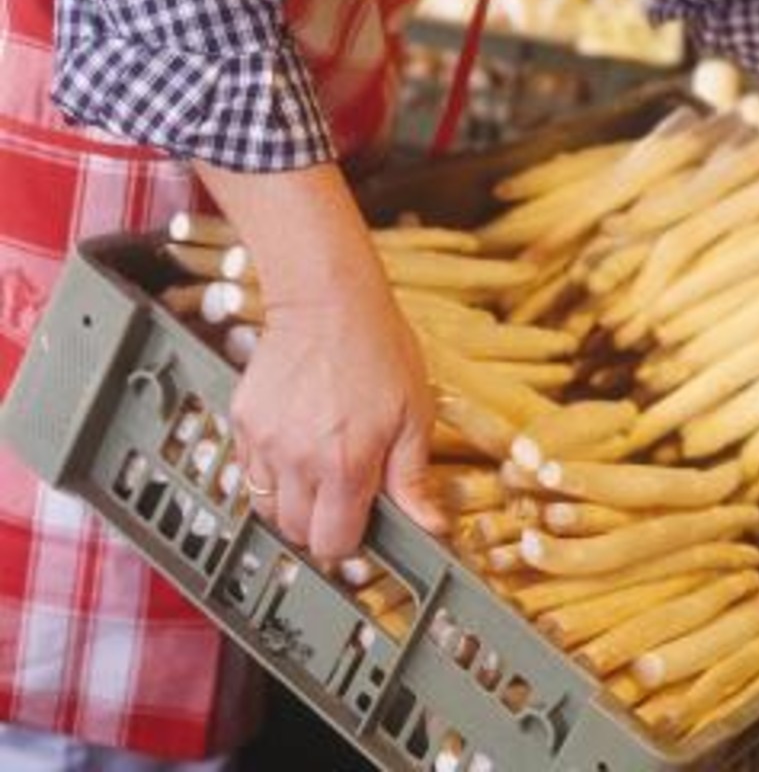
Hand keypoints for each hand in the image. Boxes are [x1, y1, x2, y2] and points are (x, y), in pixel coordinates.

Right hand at [192, 159, 445, 561]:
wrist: (326, 299)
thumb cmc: (377, 348)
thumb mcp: (414, 413)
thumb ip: (413, 479)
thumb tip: (431, 530)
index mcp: (346, 464)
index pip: (334, 544)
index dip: (352, 540)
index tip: (363, 523)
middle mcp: (298, 460)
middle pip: (297, 534)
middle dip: (322, 524)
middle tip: (343, 493)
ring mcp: (264, 442)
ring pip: (268, 508)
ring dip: (293, 501)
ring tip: (319, 467)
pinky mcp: (243, 421)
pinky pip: (249, 471)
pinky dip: (270, 471)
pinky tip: (296, 442)